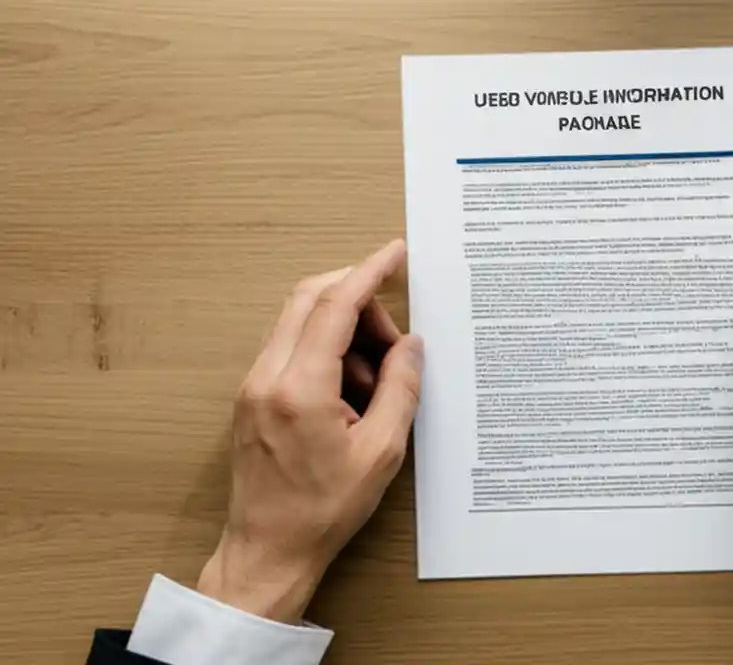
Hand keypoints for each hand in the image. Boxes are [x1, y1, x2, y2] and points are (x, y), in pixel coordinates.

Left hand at [197, 239, 423, 622]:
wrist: (268, 550)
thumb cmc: (323, 510)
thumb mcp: (381, 452)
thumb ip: (400, 388)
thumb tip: (411, 345)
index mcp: (299, 387)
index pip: (334, 305)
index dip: (369, 272)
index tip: (395, 253)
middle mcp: (267, 376)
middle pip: (310, 300)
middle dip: (359, 301)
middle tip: (395, 337)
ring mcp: (253, 385)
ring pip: (300, 323)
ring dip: (344, 332)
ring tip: (377, 381)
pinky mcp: (251, 397)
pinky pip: (292, 349)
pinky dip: (326, 352)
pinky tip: (352, 392)